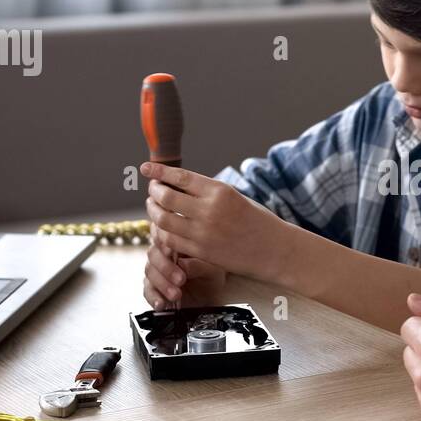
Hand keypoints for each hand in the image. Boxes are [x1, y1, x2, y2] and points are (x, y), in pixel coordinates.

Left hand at [141, 162, 289, 283]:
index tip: (146, 168)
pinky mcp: (201, 252)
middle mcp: (210, 210)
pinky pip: (171, 241)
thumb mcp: (235, 197)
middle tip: (152, 190)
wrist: (274, 250)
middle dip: (154, 192)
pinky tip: (162, 228)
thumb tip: (177, 185)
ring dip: (153, 212)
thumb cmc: (256, 221)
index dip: (159, 172)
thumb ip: (208, 193)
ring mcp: (204, 233)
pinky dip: (162, 233)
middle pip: (166, 198)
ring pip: (163, 220)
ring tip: (154, 207)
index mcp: (220, 191)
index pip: (180, 177)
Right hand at [143, 244, 226, 309]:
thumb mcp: (213, 270)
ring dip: (162, 284)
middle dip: (166, 267)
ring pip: (150, 272)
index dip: (163, 242)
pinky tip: (161, 303)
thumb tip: (183, 263)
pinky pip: (148, 291)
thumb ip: (199, 265)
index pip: (163, 235)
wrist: (212, 297)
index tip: (170, 251)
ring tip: (176, 294)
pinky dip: (153, 297)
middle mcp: (164, 254)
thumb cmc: (212, 276)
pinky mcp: (153, 287)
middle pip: (153, 254)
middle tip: (181, 279)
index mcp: (177, 242)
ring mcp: (157, 270)